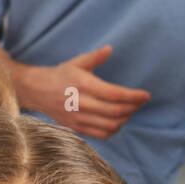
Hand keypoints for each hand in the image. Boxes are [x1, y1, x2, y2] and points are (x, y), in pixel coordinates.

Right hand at [26, 44, 149, 139]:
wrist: (38, 91)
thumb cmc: (61, 74)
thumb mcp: (77, 62)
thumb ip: (95, 57)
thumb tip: (109, 49)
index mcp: (84, 84)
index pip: (115, 94)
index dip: (134, 96)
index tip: (146, 96)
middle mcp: (81, 103)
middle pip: (115, 111)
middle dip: (133, 108)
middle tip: (140, 103)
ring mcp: (78, 117)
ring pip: (110, 125)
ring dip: (125, 119)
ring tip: (130, 111)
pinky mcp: (77, 127)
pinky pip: (101, 134)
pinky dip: (114, 130)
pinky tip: (118, 121)